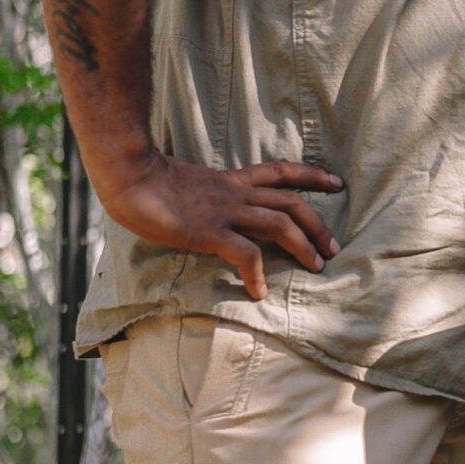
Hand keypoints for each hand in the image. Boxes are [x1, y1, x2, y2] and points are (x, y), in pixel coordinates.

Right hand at [99, 153, 342, 301]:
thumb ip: (205, 194)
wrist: (128, 173)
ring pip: (280, 224)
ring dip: (303, 246)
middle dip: (318, 224)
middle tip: (334, 246)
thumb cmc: (146, 179)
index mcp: (231, 180)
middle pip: (291, 201)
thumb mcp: (186, 182)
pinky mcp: (209, 231)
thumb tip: (204, 207)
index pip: (281, 172)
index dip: (312, 176)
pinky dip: (257, 273)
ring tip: (316, 267)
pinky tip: (259, 291)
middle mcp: (235, 193)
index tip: (337, 183)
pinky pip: (245, 253)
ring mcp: (225, 211)